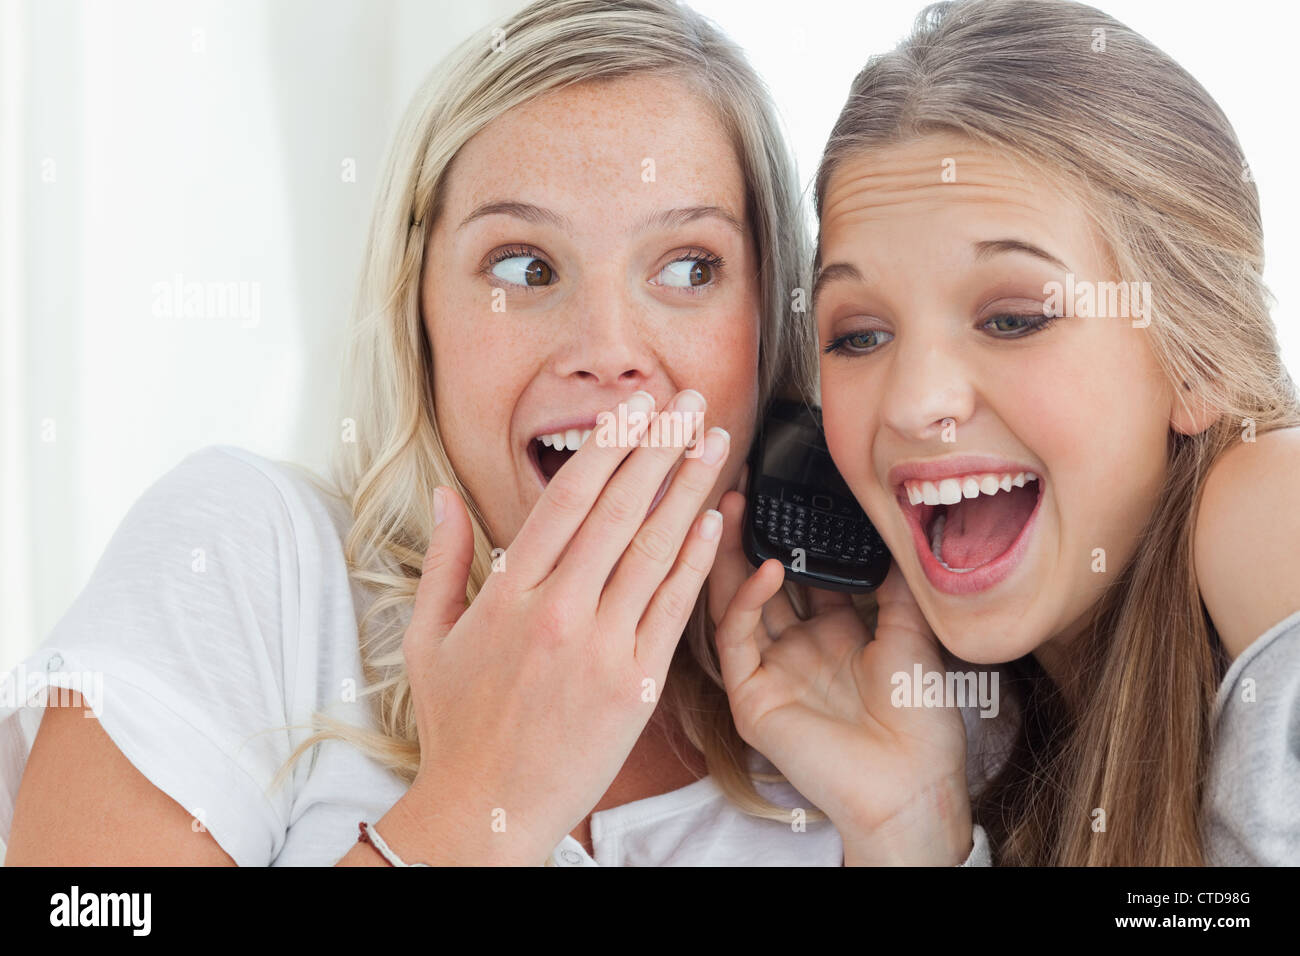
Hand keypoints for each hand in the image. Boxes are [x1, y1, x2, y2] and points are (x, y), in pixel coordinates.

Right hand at [399, 389, 731, 863]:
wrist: (485, 809)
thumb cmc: (457, 725)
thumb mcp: (429, 638)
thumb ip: (446, 559)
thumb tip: (446, 493)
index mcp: (508, 595)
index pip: (566, 499)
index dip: (606, 445)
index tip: (634, 407)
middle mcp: (558, 613)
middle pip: (617, 511)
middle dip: (657, 448)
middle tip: (688, 403)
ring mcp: (601, 651)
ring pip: (652, 552)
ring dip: (688, 490)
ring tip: (713, 442)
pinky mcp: (635, 688)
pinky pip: (672, 612)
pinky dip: (695, 563)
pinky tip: (715, 520)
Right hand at [707, 490, 971, 864]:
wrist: (912, 780)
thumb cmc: (919, 719)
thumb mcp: (911, 631)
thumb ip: (893, 582)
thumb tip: (889, 528)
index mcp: (834, 635)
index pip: (801, 574)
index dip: (791, 533)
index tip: (787, 491)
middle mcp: (796, 650)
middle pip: (760, 581)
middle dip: (749, 535)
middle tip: (741, 486)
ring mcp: (770, 673)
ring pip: (735, 603)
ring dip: (731, 557)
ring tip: (732, 508)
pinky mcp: (752, 698)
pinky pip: (736, 640)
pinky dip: (747, 602)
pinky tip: (769, 569)